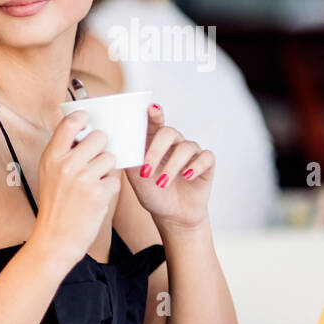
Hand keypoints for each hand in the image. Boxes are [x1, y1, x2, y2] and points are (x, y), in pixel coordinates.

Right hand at [32, 109, 122, 268]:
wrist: (55, 238)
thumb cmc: (55, 206)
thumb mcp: (49, 175)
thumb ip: (63, 152)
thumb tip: (85, 130)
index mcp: (51, 157)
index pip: (70, 123)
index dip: (84, 118)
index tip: (88, 121)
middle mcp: (66, 164)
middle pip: (99, 137)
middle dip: (102, 148)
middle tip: (94, 162)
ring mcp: (82, 178)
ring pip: (110, 158)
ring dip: (107, 170)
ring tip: (93, 184)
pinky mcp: (99, 193)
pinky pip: (115, 179)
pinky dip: (110, 188)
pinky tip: (97, 198)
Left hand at [126, 103, 212, 229]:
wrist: (171, 214)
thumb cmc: (151, 192)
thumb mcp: (135, 177)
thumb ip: (130, 159)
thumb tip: (117, 145)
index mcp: (154, 142)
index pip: (154, 122)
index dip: (154, 114)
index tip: (151, 109)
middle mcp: (174, 143)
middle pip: (169, 132)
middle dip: (156, 151)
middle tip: (147, 171)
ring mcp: (191, 152)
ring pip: (186, 147)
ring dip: (172, 166)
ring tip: (162, 183)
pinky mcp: (206, 164)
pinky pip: (205, 157)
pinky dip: (195, 166)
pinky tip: (187, 176)